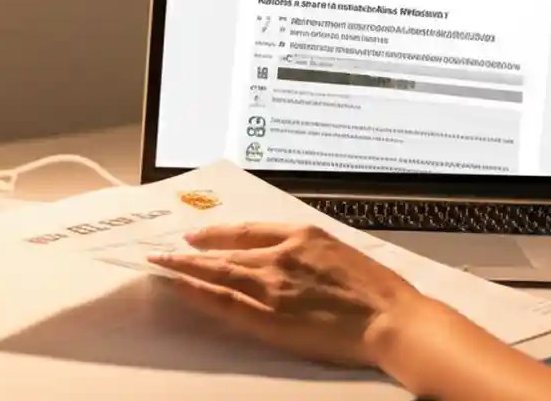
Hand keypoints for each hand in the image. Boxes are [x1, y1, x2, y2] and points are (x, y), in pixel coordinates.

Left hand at [148, 222, 425, 366]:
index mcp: (302, 236)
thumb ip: (309, 251)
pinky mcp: (270, 317)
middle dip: (190, 252)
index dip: (217, 233)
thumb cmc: (376, 290)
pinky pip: (223, 303)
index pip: (246, 231)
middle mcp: (281, 256)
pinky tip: (179, 289)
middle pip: (224, 252)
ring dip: (185, 270)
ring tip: (160, 267)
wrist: (390, 318)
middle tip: (161, 252)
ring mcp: (272, 286)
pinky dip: (197, 293)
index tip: (197, 236)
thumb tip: (288, 255)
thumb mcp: (340, 252)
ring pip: (217, 273)